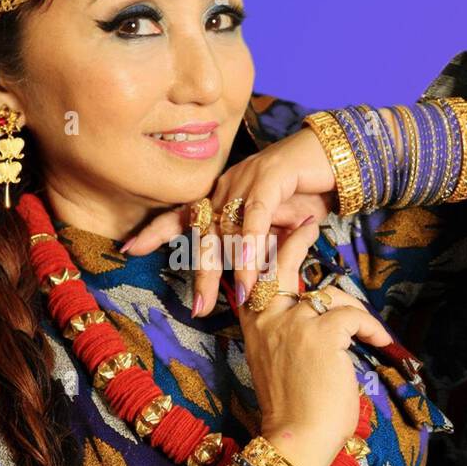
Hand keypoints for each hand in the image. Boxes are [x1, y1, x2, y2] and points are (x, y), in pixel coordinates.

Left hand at [120, 125, 336, 314]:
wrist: (336, 158)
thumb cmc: (304, 194)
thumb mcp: (277, 229)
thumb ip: (259, 251)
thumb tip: (246, 284)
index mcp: (222, 197)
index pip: (183, 215)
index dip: (157, 231)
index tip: (130, 247)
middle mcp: (226, 187)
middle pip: (205, 233)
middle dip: (200, 272)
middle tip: (197, 307)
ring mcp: (245, 180)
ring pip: (229, 230)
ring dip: (232, 269)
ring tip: (234, 301)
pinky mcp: (269, 179)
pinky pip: (254, 219)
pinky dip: (251, 248)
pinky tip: (250, 273)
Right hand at [238, 217, 391, 465]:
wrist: (295, 438)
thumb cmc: (293, 409)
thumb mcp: (278, 364)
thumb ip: (287, 334)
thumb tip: (316, 313)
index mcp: (254, 327)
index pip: (255, 279)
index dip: (269, 253)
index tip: (280, 234)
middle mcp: (267, 318)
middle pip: (280, 265)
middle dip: (295, 240)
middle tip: (310, 224)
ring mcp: (293, 322)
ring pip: (330, 295)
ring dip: (354, 310)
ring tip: (369, 332)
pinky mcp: (321, 333)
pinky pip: (354, 316)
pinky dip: (371, 328)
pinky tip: (378, 343)